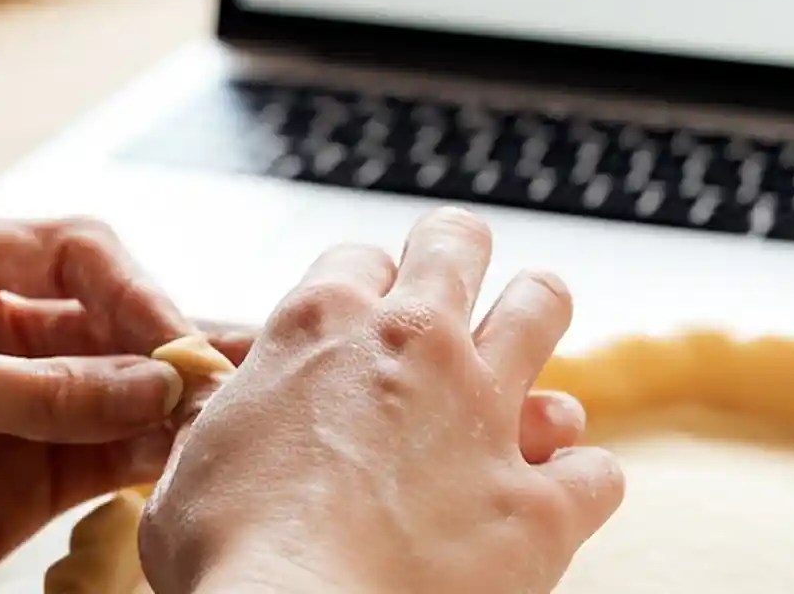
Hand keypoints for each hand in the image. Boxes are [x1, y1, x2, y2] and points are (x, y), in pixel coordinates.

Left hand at [0, 219, 240, 591]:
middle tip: (219, 378)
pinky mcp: (30, 475)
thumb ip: (40, 386)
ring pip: (123, 389)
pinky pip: (109, 454)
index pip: (76, 253)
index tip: (171, 342)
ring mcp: (18, 403)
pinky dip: (149, 455)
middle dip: (166, 347)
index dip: (133, 290)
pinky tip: (182, 456)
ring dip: (171, 403)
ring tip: (224, 417)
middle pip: (112, 319)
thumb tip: (156, 385)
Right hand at [139, 208, 623, 593]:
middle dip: (455, 253)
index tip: (357, 319)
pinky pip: (593, 469)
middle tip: (449, 285)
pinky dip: (576, 481)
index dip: (360, 287)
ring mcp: (486, 414)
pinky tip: (554, 497)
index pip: (357, 259)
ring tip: (523, 361)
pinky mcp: (540, 502)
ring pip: (543, 308)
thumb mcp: (200, 458)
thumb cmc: (227, 550)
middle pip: (458, 244)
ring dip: (536, 322)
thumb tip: (241, 413)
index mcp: (323, 325)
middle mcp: (414, 344)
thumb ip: (238, 416)